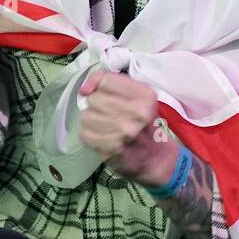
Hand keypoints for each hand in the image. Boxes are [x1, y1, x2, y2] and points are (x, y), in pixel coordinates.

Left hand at [78, 70, 175, 186]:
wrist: (155, 158)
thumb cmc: (144, 123)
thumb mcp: (138, 96)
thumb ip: (111, 83)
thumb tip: (84, 90)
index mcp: (145, 96)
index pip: (105, 80)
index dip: (99, 86)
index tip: (104, 94)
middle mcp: (136, 112)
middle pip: (94, 99)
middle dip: (97, 106)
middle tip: (110, 115)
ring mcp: (123, 132)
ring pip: (86, 116)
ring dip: (92, 122)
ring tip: (106, 128)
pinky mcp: (111, 148)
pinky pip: (84, 134)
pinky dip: (90, 136)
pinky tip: (103, 138)